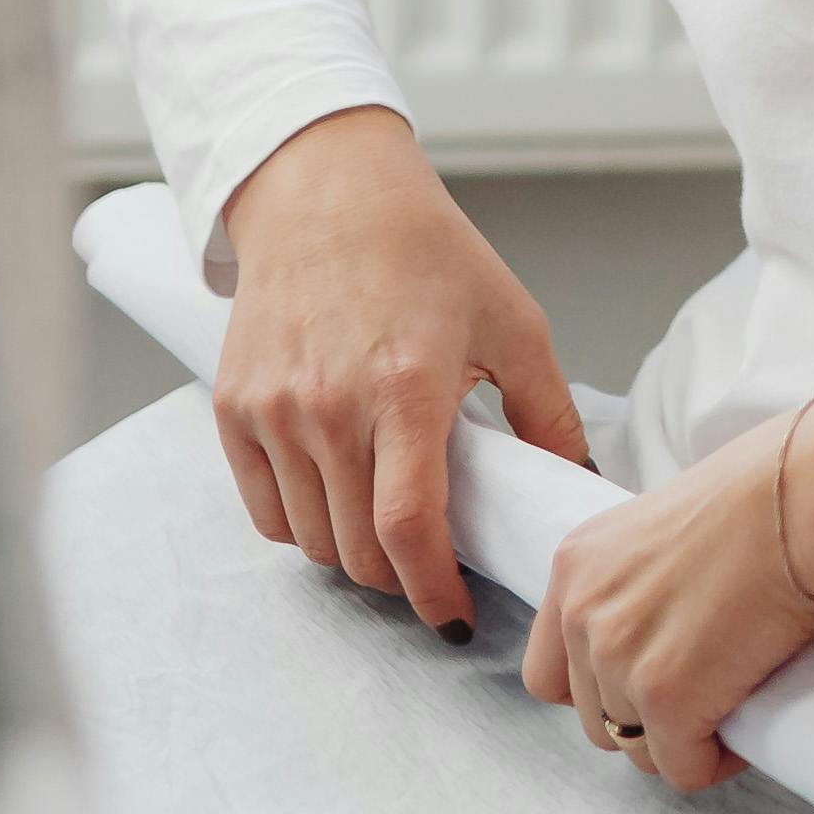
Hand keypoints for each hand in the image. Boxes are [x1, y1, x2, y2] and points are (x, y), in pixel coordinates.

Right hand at [203, 108, 583, 638]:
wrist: (328, 194)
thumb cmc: (426, 253)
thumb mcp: (513, 322)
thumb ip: (549, 414)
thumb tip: (579, 485)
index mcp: (406, 388)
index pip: (408, 531)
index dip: (433, 592)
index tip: (456, 619)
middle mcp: (329, 406)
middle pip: (357, 551)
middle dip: (401, 579)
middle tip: (429, 565)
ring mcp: (273, 409)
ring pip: (309, 539)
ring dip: (351, 554)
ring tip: (384, 525)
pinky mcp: (234, 407)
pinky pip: (263, 509)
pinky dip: (299, 525)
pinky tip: (335, 499)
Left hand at [522, 392, 813, 799]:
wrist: (804, 495)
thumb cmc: (761, 495)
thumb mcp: (663, 527)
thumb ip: (637, 582)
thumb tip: (661, 634)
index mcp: (576, 566)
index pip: (549, 673)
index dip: (599, 690)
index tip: (645, 682)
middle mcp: (582, 613)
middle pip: (595, 719)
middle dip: (648, 718)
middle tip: (704, 691)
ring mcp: (619, 658)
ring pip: (639, 750)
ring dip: (684, 740)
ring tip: (732, 704)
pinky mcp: (668, 699)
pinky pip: (684, 768)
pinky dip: (717, 759)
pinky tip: (749, 722)